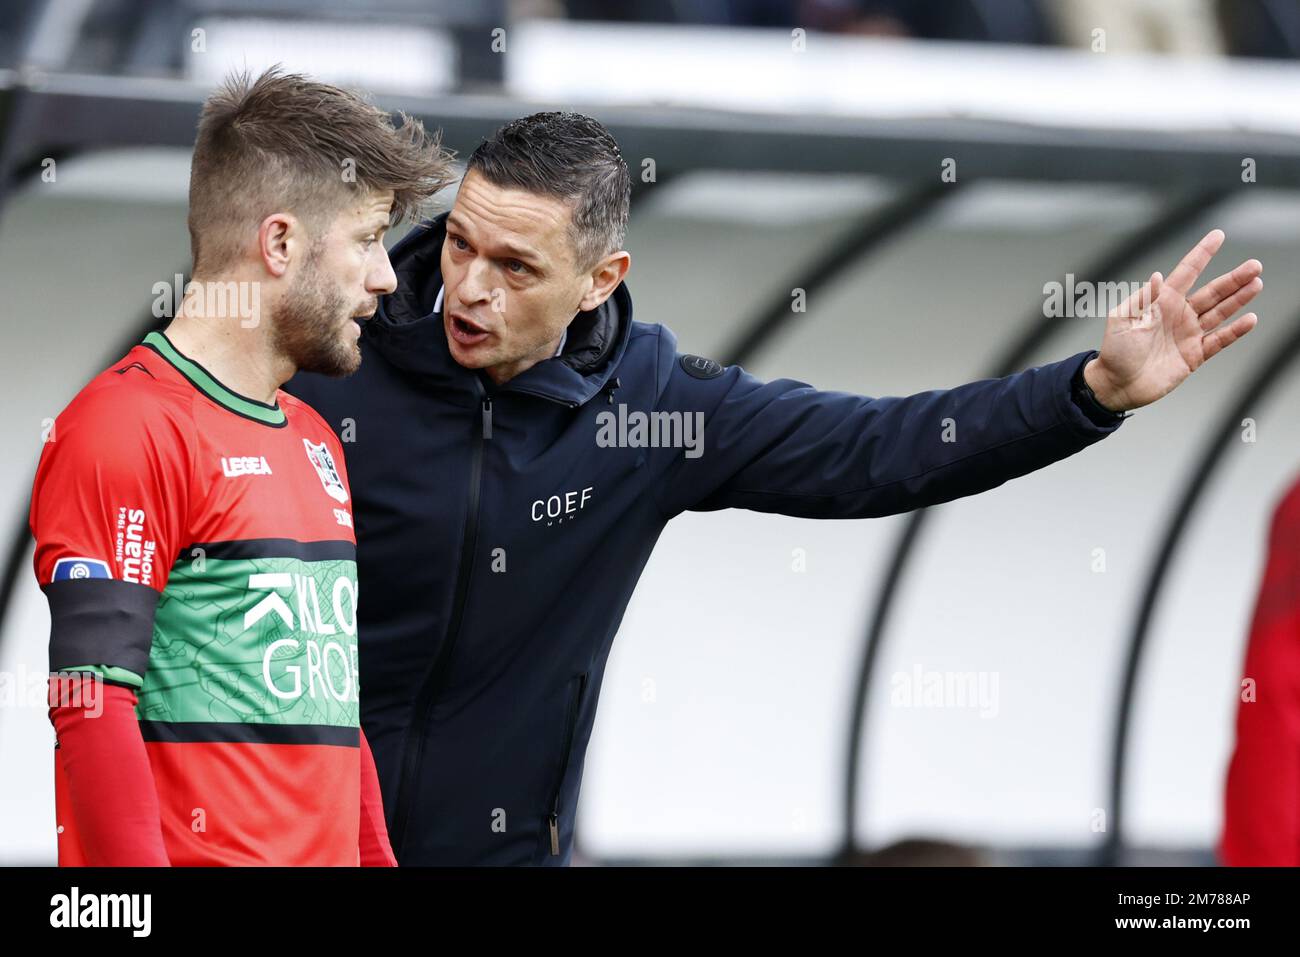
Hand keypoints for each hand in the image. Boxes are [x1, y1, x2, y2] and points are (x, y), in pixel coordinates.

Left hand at [1084, 229, 1260, 411]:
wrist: (1117, 385)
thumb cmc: (1114, 351)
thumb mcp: (1122, 320)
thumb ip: (1143, 299)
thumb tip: (1158, 276)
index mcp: (1161, 301)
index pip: (1186, 272)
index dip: (1202, 254)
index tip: (1218, 236)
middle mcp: (1179, 314)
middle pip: (1212, 291)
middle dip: (1234, 278)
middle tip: (1255, 265)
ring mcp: (1188, 334)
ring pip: (1220, 311)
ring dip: (1239, 298)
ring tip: (1256, 284)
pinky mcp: (1194, 354)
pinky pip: (1219, 340)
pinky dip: (1235, 331)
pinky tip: (1249, 319)